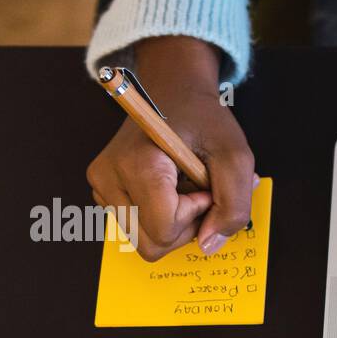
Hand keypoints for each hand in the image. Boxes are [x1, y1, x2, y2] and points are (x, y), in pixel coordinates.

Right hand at [86, 36, 256, 260]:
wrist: (175, 91)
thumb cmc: (205, 120)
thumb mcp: (236, 158)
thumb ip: (233, 206)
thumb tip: (208, 246)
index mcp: (137, 164)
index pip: (164, 231)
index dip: (195, 215)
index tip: (204, 184)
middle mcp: (108, 176)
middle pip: (151, 245)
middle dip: (185, 227)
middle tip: (197, 190)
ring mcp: (100, 184)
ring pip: (143, 240)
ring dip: (173, 223)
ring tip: (183, 186)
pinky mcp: (102, 189)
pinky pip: (135, 227)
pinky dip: (159, 216)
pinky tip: (169, 188)